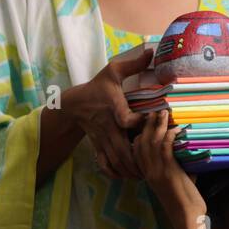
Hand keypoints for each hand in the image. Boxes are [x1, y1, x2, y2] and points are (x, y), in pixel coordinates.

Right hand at [67, 50, 150, 178]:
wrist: (73, 104)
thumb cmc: (97, 87)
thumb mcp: (113, 71)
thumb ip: (133, 64)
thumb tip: (151, 52)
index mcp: (113, 107)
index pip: (126, 119)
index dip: (139, 123)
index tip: (151, 120)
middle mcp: (108, 126)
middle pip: (123, 147)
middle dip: (139, 158)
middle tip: (155, 161)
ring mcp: (102, 138)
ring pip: (116, 159)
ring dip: (130, 168)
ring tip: (145, 173)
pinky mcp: (97, 146)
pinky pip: (105, 164)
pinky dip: (115, 172)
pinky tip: (126, 176)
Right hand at [132, 109, 204, 218]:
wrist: (186, 216)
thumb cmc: (185, 200)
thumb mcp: (178, 180)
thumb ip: (178, 166)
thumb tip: (187, 153)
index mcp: (147, 173)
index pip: (136, 149)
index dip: (140, 134)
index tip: (146, 121)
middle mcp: (148, 171)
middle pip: (142, 142)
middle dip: (147, 125)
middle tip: (153, 111)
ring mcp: (157, 171)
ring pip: (152, 142)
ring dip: (157, 125)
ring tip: (162, 113)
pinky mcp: (167, 171)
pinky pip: (165, 148)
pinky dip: (170, 135)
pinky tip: (175, 129)